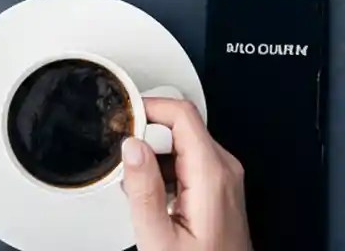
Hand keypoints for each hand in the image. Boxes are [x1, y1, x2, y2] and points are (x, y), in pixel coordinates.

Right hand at [121, 98, 251, 250]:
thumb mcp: (159, 238)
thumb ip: (144, 189)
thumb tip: (132, 147)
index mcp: (212, 174)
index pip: (181, 114)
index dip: (148, 107)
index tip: (122, 118)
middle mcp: (224, 170)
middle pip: (182, 125)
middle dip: (146, 133)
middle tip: (119, 153)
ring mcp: (225, 179)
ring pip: (184, 144)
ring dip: (155, 155)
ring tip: (132, 184)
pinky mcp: (220, 189)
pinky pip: (190, 163)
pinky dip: (166, 170)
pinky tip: (151, 196)